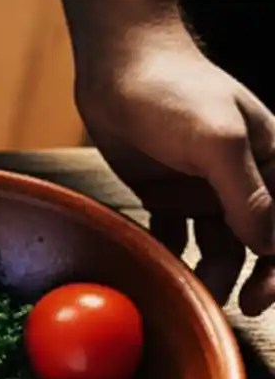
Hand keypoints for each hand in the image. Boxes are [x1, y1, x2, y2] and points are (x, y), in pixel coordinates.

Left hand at [76, 37, 274, 315]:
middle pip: (256, 244)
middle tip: (225, 308)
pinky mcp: (164, 196)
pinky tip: (158, 267)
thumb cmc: (175, 91)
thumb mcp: (217, 139)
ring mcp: (203, 190)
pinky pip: (173, 237)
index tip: (260, 299)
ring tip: (187, 293)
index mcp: (271, 164)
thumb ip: (246, 192)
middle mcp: (241, 181)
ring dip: (206, 273)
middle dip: (246, 279)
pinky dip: (169, 255)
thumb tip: (270, 244)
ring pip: (215, 247)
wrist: (118, 69)